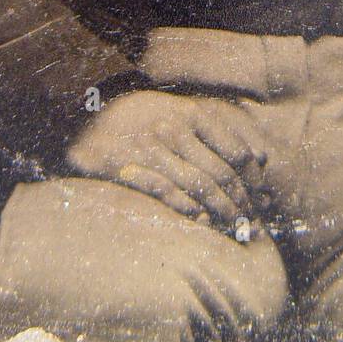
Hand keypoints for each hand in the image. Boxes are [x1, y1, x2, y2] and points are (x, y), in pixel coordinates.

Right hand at [64, 90, 266, 229]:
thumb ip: (216, 130)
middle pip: (221, 173)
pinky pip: (167, 194)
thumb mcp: (177, 112)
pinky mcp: (128, 166)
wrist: (81, 113)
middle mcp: (174, 129)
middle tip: (252, 224)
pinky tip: (201, 225)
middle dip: (241, 203)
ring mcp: (151, 148)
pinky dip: (188, 211)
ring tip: (233, 230)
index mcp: (190, 114)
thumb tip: (261, 157)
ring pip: (199, 186)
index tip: (261, 199)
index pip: (236, 150)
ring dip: (220, 213)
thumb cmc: (136, 117)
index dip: (253, 180)